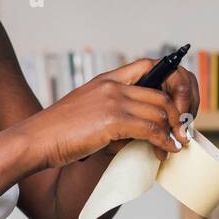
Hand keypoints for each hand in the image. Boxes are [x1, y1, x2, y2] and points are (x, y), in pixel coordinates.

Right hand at [31, 58, 190, 171]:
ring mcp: (113, 101)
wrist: (36, 140)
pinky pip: (151, 129)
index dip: (171, 83)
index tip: (178, 105)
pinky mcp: (112, 120)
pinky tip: (163, 152)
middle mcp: (112, 85)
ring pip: (160, 112)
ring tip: (173, 147)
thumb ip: (114, 113)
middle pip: (162, 93)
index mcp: (107, 79)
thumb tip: (143, 132)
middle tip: (181, 133)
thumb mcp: (88, 112)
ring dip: (172, 133)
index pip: (150, 66)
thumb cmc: (59, 133)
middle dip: (178, 114)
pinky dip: (163, 142)